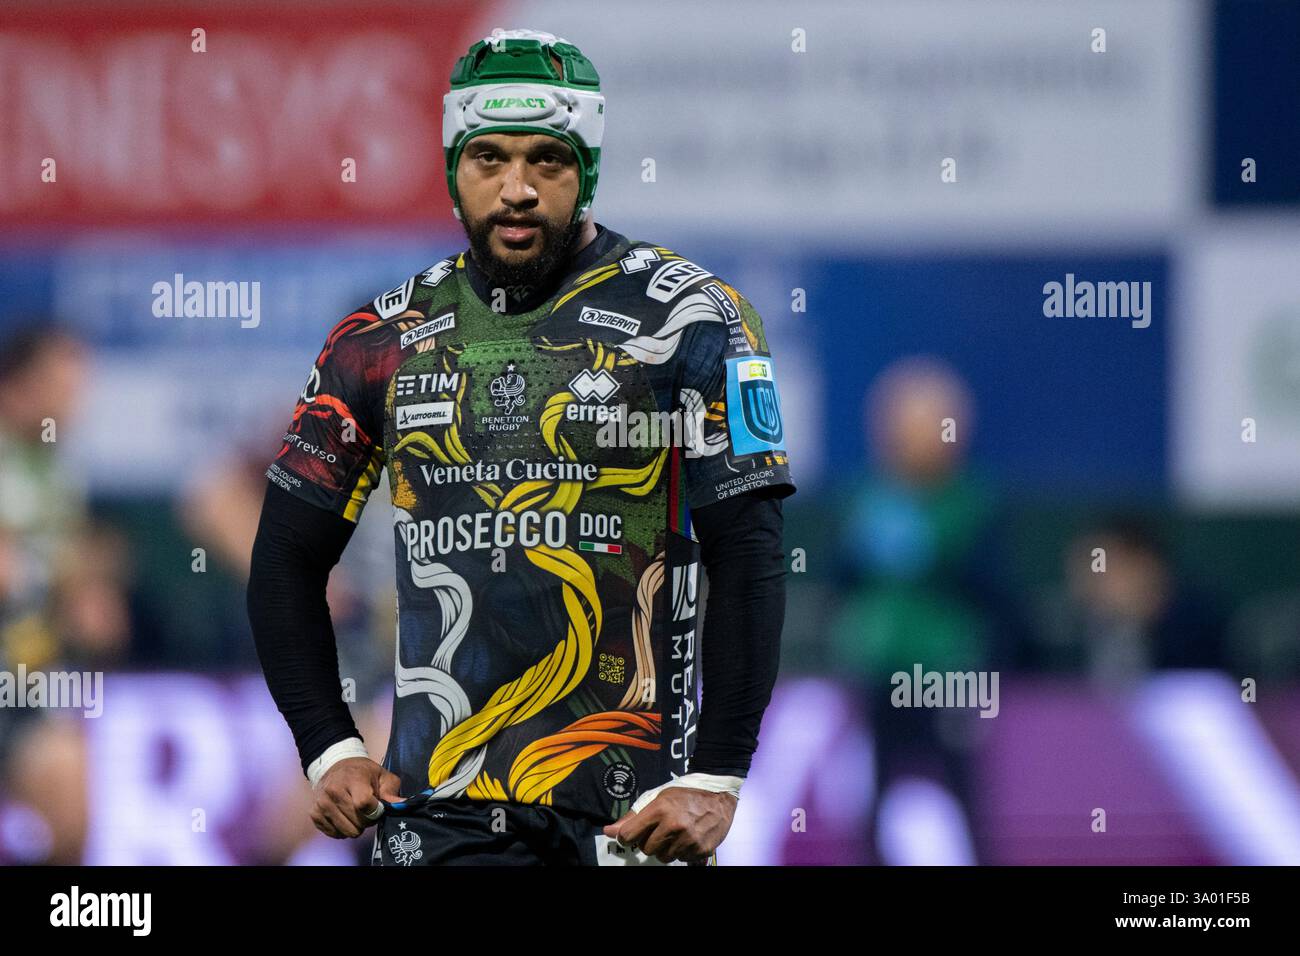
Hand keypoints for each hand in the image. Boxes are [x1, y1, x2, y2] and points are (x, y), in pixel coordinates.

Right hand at [310, 757, 403, 838]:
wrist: (335, 766)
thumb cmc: (363, 773)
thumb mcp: (382, 776)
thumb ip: (392, 792)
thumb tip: (402, 806)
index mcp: (352, 779)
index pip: (364, 805)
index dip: (375, 811)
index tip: (377, 805)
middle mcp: (333, 791)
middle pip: (357, 822)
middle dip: (367, 819)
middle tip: (367, 808)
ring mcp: (321, 804)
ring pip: (347, 831)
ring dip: (355, 825)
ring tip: (355, 811)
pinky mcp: (314, 814)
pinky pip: (335, 834)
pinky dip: (342, 828)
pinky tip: (344, 815)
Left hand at [602, 786, 737, 863]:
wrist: (718, 794)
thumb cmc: (684, 794)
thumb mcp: (657, 798)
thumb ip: (632, 816)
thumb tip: (608, 831)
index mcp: (659, 809)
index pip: (629, 836)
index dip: (628, 836)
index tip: (633, 834)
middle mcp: (674, 826)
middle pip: (646, 849)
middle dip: (649, 842)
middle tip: (660, 830)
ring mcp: (689, 839)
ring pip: (663, 857)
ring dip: (666, 849)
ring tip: (675, 833)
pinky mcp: (701, 850)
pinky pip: (681, 860)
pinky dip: (682, 852)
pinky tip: (688, 837)